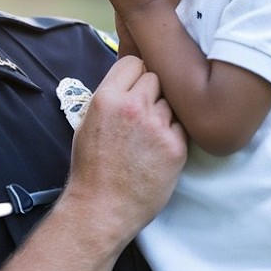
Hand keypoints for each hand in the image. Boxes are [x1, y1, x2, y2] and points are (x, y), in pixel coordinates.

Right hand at [61, 55, 186, 239]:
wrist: (102, 209)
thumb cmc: (91, 169)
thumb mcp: (87, 122)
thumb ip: (110, 97)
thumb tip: (131, 79)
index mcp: (107, 98)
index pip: (134, 62)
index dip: (135, 74)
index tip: (135, 87)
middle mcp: (133, 107)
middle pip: (156, 77)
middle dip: (151, 92)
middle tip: (143, 113)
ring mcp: (157, 127)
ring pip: (171, 101)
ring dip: (164, 113)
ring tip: (149, 136)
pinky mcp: (176, 147)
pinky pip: (182, 125)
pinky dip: (173, 134)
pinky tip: (158, 150)